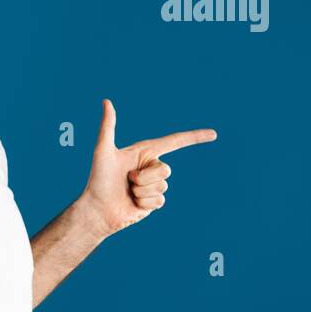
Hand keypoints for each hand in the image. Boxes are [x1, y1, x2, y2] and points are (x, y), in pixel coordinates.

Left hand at [80, 99, 216, 237]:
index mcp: (144, 152)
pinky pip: (160, 201)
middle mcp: (150, 167)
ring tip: (127, 192)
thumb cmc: (98, 179)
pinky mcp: (153, 201)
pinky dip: (144, 203)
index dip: (194, 137)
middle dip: (144, 177)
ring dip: (142, 191)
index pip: (174, 142)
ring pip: (162, 186)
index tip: (214, 134)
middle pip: (166, 169)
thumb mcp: (103, 151)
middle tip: (127, 180)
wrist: (97, 210)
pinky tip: (132, 204)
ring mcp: (153, 184)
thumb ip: (107, 126)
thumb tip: (106, 101)